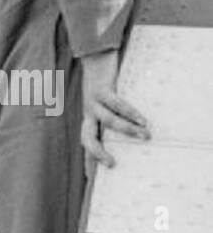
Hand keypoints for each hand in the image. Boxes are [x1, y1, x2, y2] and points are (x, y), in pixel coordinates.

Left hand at [80, 49, 148, 167]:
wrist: (94, 54)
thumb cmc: (104, 80)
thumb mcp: (105, 101)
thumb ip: (112, 115)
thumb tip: (132, 132)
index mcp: (89, 117)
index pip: (86, 142)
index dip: (88, 160)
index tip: (91, 178)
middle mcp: (88, 112)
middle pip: (87, 138)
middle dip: (97, 153)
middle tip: (112, 165)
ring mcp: (93, 100)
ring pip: (108, 121)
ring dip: (127, 130)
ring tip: (146, 136)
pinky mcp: (102, 88)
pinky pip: (117, 104)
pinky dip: (131, 112)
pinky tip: (142, 119)